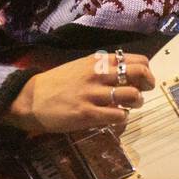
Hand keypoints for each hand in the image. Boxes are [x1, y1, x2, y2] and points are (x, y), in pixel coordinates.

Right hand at [2, 51, 157, 135]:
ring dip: (136, 103)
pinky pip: (117, 116)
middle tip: (142, 93)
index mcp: (98, 61)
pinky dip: (122, 118)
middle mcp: (98, 74)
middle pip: (139, 74)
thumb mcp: (81, 67)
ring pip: (131, 95)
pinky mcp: (87, 114)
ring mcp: (93, 94)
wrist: (31, 99)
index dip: (146, 70)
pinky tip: (116, 118)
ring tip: (129, 107)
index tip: (143, 79)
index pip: (136, 60)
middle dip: (147, 84)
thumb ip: (103, 68)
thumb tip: (127, 74)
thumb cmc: (58, 83)